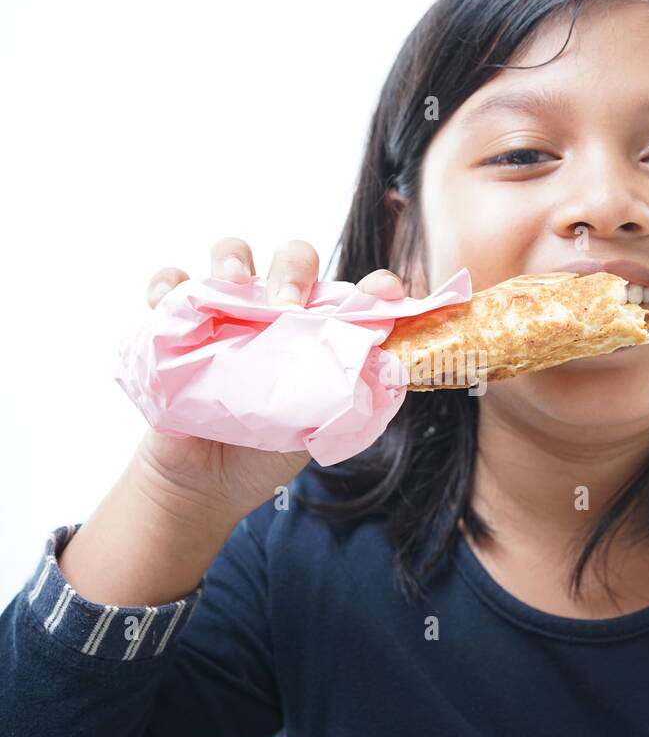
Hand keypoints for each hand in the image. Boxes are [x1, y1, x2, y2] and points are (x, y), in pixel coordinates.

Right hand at [133, 236, 405, 521]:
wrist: (211, 481)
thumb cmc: (270, 448)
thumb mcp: (318, 426)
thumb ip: (353, 392)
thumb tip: (392, 363)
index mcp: (317, 331)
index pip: (350, 294)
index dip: (372, 288)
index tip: (385, 293)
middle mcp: (274, 311)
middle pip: (291, 261)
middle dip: (294, 272)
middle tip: (288, 307)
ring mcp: (226, 311)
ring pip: (231, 254)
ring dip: (233, 260)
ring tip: (232, 284)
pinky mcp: (179, 322)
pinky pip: (170, 284)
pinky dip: (169, 283)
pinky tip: (171, 297)